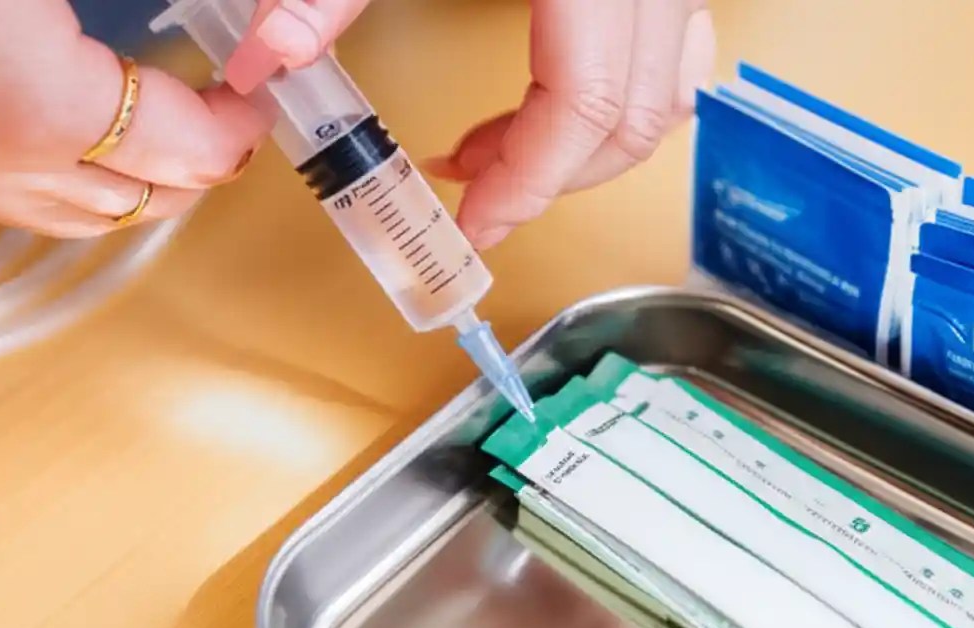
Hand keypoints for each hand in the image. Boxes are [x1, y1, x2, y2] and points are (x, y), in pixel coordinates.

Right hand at [0, 1, 274, 237]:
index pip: (197, 146)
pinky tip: (90, 149)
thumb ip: (106, 6)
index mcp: (50, 104)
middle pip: (160, 198)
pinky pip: (41, 213)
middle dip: (208, 161)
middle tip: (228, 115)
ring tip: (175, 136)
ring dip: (154, 185)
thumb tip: (192, 15)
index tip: (257, 94)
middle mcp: (21, 166)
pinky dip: (89, 190)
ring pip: (103, 218)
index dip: (241, 122)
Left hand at [432, 0, 716, 248]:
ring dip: (583, 151)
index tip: (474, 221)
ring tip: (499, 156)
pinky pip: (672, 61)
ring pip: (664, 102)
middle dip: (547, 180)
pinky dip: (616, 103)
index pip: (588, 106)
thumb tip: (301, 68)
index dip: (527, 181)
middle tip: (474, 195)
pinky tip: (547, 101)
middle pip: (631, 122)